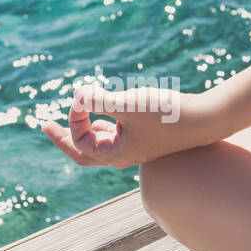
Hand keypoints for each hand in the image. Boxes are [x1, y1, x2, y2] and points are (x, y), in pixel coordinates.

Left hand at [41, 85, 218, 168]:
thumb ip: (98, 100)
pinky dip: (102, 124)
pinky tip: (102, 112)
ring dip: (83, 130)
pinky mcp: (146, 136)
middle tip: (44, 126)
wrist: (206, 118)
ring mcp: (135, 147)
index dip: (75, 117)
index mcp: (115, 154)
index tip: (82, 95)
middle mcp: (123, 155)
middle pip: (83, 153)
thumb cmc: (167, 113)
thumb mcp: (127, 105)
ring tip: (74, 117)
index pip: (81, 140)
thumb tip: (77, 95)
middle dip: (63, 138)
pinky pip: (115, 134)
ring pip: (99, 143)